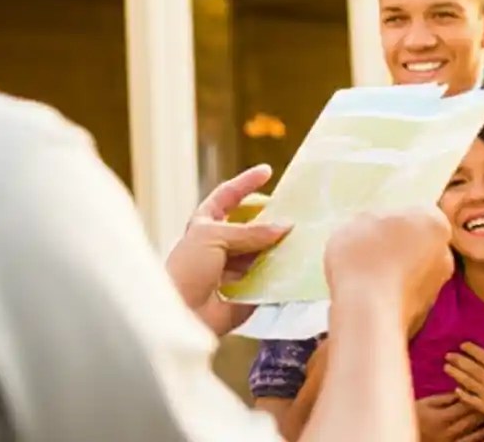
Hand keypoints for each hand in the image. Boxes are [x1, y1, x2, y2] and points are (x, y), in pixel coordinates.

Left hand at [165, 165, 291, 335]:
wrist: (180, 312)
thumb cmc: (187, 268)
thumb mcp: (215, 237)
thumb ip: (251, 231)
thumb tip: (286, 226)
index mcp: (206, 224)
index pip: (228, 196)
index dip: (246, 182)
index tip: (268, 171)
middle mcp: (220, 244)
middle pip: (252, 225)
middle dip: (272, 218)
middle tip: (297, 211)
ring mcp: (233, 268)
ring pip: (263, 251)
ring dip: (280, 246)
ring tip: (304, 235)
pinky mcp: (246, 291)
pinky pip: (268, 278)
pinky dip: (282, 272)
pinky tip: (299, 262)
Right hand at [324, 206, 453, 329]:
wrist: (368, 313)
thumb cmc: (364, 256)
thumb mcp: (359, 221)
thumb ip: (375, 220)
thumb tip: (378, 228)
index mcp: (435, 222)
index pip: (417, 215)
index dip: (392, 221)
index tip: (372, 230)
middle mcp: (445, 254)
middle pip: (418, 244)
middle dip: (396, 248)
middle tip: (366, 253)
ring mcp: (436, 286)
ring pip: (412, 272)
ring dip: (393, 274)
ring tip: (362, 278)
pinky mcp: (423, 314)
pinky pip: (403, 296)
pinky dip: (390, 296)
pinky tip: (366, 298)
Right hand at [416, 393, 483, 441]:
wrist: (405, 435)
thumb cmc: (414, 416)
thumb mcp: (426, 404)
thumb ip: (444, 399)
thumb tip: (461, 391)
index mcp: (442, 417)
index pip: (465, 406)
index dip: (479, 398)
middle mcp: (449, 431)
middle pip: (473, 419)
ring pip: (476, 434)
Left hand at [446, 340, 483, 433]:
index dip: (472, 350)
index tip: (462, 345)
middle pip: (471, 368)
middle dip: (459, 360)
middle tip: (447, 355)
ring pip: (468, 382)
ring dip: (456, 374)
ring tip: (446, 368)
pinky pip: (472, 400)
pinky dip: (463, 395)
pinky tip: (456, 391)